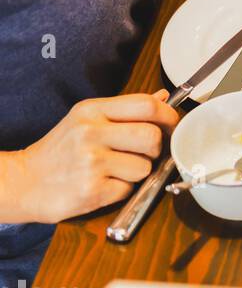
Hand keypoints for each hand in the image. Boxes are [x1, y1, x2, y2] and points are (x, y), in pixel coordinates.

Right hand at [12, 92, 178, 223]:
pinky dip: (122, 190)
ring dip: (137, 173)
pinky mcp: (91, 189)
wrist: (24, 182)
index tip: (172, 126)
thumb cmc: (61, 151)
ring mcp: (90, 161)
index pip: (146, 105)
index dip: (169, 116)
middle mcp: (90, 132)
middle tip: (143, 154)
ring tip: (114, 171)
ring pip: (145, 167)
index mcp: (92, 110)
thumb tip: (164, 98)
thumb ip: (125, 110)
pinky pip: (129, 189)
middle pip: (152, 137)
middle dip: (156, 149)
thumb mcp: (86, 121)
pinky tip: (102, 184)